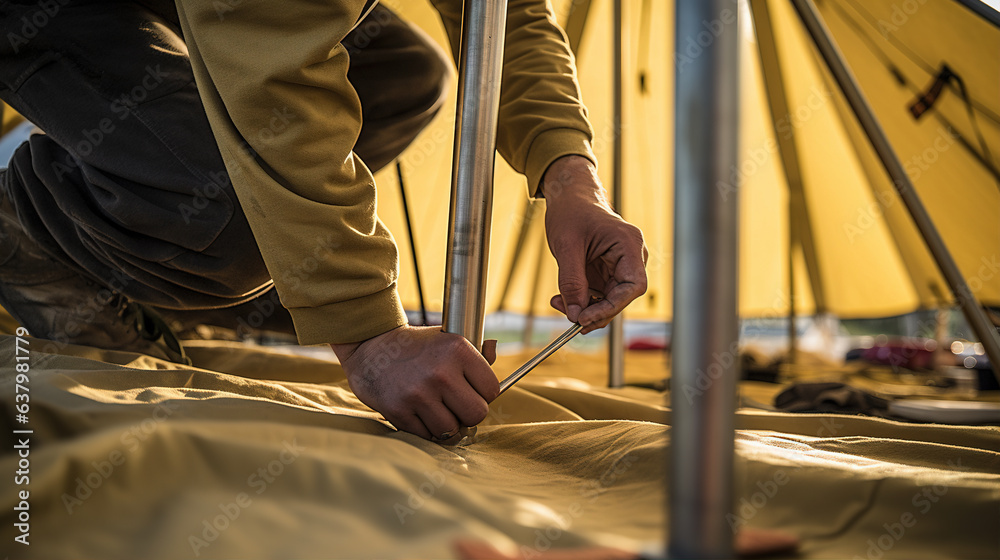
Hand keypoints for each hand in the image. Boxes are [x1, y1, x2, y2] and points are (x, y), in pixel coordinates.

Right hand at [331, 326, 498, 439]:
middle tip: (457, 405)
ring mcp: (419, 394)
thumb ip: (476, 351)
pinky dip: (426, 430)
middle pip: (477, 414)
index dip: (484, 393)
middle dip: (468, 413)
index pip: (492, 389)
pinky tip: (420, 413)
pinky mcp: (399, 411)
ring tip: (437, 409)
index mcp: (457, 350)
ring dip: (447, 425)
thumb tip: (494, 350)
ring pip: (452, 430)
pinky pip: (427, 436)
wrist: (370, 347)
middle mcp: (441, 372)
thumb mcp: (447, 339)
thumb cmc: (417, 346)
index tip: (472, 391)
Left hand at [542, 155, 647, 333]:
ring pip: (609, 301)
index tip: (586, 318)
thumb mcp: (566, 246)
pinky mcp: (608, 273)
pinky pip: (600, 295)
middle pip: (621, 298)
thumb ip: (571, 282)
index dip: (611, 307)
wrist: (569, 197)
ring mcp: (621, 266)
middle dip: (594, 311)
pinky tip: (563, 298)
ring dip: (585, 308)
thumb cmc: (571, 211)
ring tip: (558, 302)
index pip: (633, 286)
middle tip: (569, 315)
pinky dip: (582, 301)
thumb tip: (576, 314)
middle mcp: (631, 257)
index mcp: (629, 244)